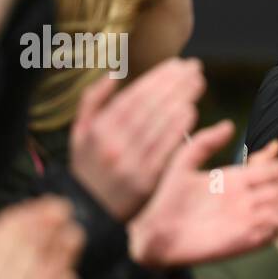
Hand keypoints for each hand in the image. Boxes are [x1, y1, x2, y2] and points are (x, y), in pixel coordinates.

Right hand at [69, 58, 204, 220]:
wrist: (89, 214)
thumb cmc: (88, 169)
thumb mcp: (79, 135)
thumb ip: (92, 102)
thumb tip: (113, 73)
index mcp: (97, 130)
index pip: (132, 96)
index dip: (156, 78)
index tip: (177, 64)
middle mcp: (113, 144)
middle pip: (149, 106)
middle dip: (174, 83)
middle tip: (195, 68)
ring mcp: (129, 163)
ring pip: (158, 124)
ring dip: (180, 100)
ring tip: (198, 84)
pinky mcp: (145, 181)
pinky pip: (163, 150)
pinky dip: (177, 129)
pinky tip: (191, 112)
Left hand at [127, 120, 277, 269]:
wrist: (151, 232)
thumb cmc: (165, 198)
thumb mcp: (184, 163)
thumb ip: (205, 143)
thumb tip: (228, 124)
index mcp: (237, 180)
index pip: (270, 169)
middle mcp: (246, 200)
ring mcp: (246, 221)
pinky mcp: (240, 240)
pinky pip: (265, 232)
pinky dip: (275, 224)